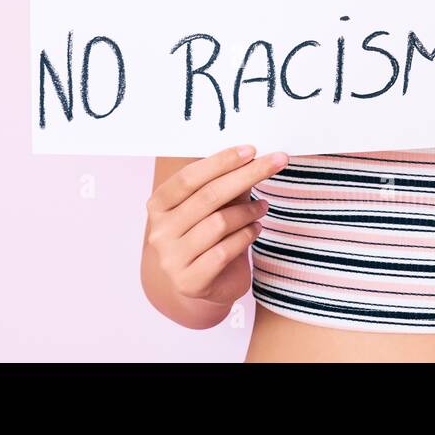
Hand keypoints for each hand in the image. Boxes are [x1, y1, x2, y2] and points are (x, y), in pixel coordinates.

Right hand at [144, 144, 285, 307]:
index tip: (252, 150)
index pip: (190, 177)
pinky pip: (224, 251)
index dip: (221, 162)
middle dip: (247, 175)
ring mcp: (171, 260)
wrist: (206, 284)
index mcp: (158, 205)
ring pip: (219, 223)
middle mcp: (159, 232)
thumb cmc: (210, 235)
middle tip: (275, 163)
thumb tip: (252, 156)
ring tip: (263, 206)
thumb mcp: (214, 205)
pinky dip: (246, 236)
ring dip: (249, 210)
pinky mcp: (189, 282)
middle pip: (208, 196)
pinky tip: (256, 229)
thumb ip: (226, 183)